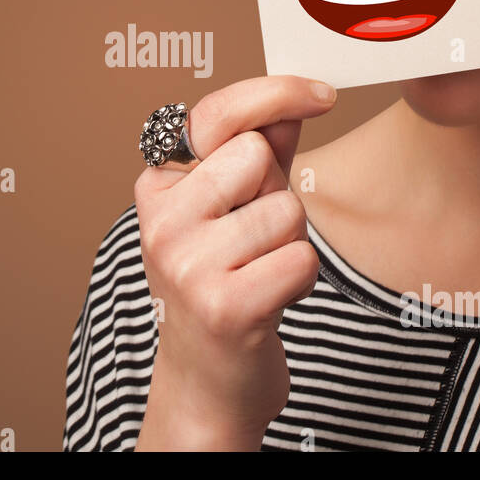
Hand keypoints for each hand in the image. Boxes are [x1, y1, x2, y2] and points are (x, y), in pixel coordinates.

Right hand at [132, 75, 338, 449]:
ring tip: (258, 273)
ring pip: (286, 211)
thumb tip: (293, 102)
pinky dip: (299, 282)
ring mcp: (186, 264)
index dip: (273, 94)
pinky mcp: (224, 305)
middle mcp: (161, 221)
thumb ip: (263, 154)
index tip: (321, 94)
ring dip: (290, 244)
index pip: (216, 116)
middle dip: (277, 192)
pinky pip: (300, 260)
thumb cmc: (226, 286)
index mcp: (158, 188)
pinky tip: (269, 302)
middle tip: (255, 238)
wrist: (207, 384)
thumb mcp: (236, 211)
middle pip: (258, 158)